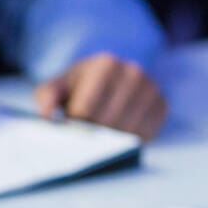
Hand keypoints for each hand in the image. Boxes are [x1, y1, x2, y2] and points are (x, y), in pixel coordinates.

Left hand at [33, 53, 166, 140]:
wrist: (113, 76)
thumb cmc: (83, 86)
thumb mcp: (61, 85)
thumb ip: (48, 96)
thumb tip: (45, 115)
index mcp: (105, 64)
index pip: (86, 110)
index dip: (74, 126)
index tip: (69, 130)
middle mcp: (133, 73)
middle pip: (107, 123)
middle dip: (91, 137)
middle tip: (83, 140)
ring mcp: (151, 89)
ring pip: (127, 133)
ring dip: (111, 143)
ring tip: (99, 138)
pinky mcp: (162, 106)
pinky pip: (145, 136)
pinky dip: (130, 143)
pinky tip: (118, 138)